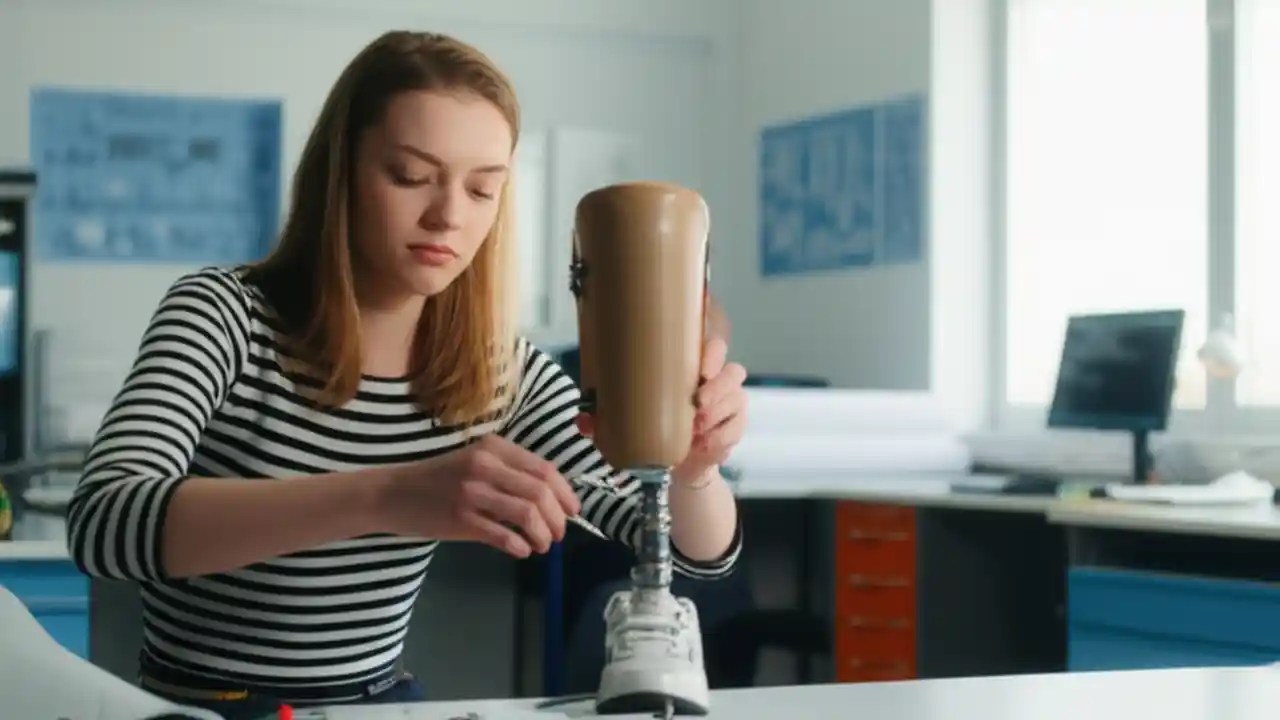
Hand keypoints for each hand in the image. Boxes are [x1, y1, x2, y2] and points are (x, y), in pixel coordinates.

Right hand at [380, 434, 579, 557]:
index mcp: (494, 447)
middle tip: (558, 534)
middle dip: (558, 518)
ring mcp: (472, 492)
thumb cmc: (439, 479)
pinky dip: (519, 546)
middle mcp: (485, 465)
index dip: (565, 493)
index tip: (573, 511)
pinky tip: (522, 550)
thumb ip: (510, 474)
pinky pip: (503, 535)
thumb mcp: (475, 462)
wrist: (393, 493)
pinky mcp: (460, 519)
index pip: (544, 469)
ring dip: (542, 534)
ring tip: (542, 545)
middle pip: (540, 492)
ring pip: (526, 514)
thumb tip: (551, 499)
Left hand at [574, 336, 747, 484]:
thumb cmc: (652, 427)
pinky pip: (735, 431)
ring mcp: (730, 405)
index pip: (713, 346)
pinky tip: (702, 446)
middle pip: (733, 372)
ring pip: (736, 400)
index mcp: (692, 367)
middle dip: (718, 386)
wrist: (675, 464)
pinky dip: (719, 439)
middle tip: (697, 402)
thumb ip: (605, 419)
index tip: (701, 366)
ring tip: (696, 428)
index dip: (713, 352)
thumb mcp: (627, 420)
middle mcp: (717, 381)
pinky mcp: (735, 430)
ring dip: (718, 415)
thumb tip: (583, 419)